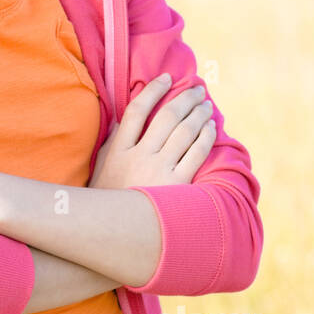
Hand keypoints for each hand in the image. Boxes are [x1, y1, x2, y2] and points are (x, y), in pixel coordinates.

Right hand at [90, 75, 216, 189]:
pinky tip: (211, 128)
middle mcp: (139, 157)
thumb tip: (123, 117)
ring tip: (206, 105)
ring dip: (198, 114)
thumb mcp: (102, 168)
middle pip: (166, 117)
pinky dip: (206, 137)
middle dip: (184, 98)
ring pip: (184, 132)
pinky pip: (196, 154)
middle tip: (197, 88)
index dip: (153, 91)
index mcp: (118, 151)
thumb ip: (112, 142)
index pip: (136, 110)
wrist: (117, 234)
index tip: (167, 79)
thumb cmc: (108, 200)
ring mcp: (159, 171)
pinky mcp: (177, 186)